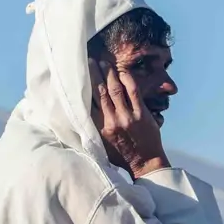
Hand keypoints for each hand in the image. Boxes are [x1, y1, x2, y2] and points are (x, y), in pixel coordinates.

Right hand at [90, 58, 169, 177]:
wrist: (144, 163)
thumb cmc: (121, 155)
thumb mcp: (101, 144)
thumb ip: (93, 128)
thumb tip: (82, 114)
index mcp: (99, 128)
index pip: (87, 102)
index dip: (83, 86)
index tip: (79, 74)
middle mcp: (111, 121)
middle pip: (99, 92)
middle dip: (94, 74)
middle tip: (90, 61)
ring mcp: (127, 117)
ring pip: (115, 89)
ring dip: (109, 74)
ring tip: (104, 63)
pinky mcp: (142, 114)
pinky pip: (134, 92)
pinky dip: (128, 80)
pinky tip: (123, 72)